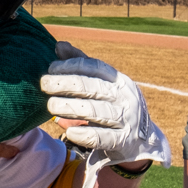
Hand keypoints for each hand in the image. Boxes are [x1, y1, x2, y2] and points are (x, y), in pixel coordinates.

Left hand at [41, 42, 168, 165]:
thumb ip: (81, 65)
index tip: (51, 68)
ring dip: (70, 107)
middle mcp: (124, 97)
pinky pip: (102, 137)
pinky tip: (69, 131)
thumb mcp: (102, 85)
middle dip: (65, 84)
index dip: (71, 65)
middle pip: (92, 87)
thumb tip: (59, 46)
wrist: (144, 140)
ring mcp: (126, 119)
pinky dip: (84, 134)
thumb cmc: (114, 106)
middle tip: (44, 84)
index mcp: (118, 80)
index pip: (95, 66)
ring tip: (50, 106)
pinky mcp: (123, 141)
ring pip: (95, 111)